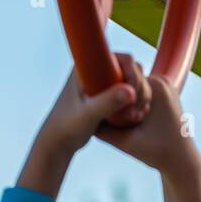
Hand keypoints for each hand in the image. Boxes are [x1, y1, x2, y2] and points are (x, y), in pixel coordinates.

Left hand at [16, 60, 142, 199]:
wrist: (59, 142)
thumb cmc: (67, 127)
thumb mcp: (87, 115)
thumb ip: (107, 103)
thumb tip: (130, 91)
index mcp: (87, 65)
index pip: (122, 59)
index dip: (133, 74)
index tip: (132, 95)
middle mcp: (97, 68)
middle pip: (132, 69)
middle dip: (139, 89)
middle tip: (135, 111)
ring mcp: (104, 81)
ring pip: (135, 81)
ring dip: (141, 97)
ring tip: (134, 116)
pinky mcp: (109, 93)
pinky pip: (132, 92)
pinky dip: (136, 103)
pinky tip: (134, 117)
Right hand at [97, 65, 200, 201]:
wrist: (182, 161)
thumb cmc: (157, 153)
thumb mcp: (125, 142)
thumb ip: (103, 130)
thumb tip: (80, 117)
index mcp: (156, 87)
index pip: (121, 77)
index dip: (106, 88)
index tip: (93, 100)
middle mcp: (163, 81)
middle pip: (127, 80)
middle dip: (113, 92)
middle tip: (99, 107)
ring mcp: (166, 86)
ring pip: (132, 86)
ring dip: (121, 97)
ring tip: (108, 112)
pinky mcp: (165, 94)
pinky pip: (140, 91)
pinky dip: (131, 101)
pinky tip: (119, 113)